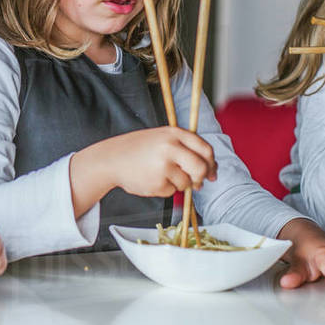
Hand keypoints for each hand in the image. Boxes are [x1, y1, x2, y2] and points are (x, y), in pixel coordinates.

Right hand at [70, 127, 216, 214]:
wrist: (112, 158)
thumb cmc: (140, 149)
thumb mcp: (163, 138)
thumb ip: (185, 148)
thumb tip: (210, 170)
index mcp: (174, 133)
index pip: (205, 149)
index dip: (211, 163)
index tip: (212, 172)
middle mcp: (170, 148)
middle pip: (200, 168)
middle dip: (201, 178)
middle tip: (196, 183)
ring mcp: (163, 166)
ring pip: (186, 182)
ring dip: (179, 184)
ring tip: (161, 175)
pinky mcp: (157, 183)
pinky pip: (172, 191)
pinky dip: (166, 189)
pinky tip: (152, 180)